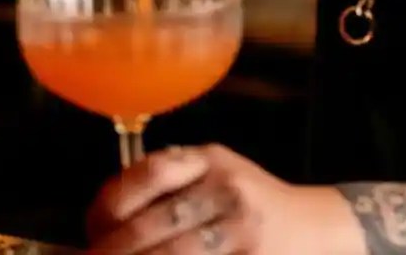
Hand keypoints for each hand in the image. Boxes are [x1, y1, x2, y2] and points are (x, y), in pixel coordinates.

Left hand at [85, 144, 363, 254]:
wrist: (314, 227)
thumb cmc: (250, 202)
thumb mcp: (214, 172)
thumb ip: (167, 183)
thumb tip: (99, 221)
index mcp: (210, 159)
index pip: (150, 174)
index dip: (109, 207)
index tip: (91, 232)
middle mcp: (228, 188)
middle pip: (154, 225)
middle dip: (112, 250)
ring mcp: (241, 228)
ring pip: (173, 254)